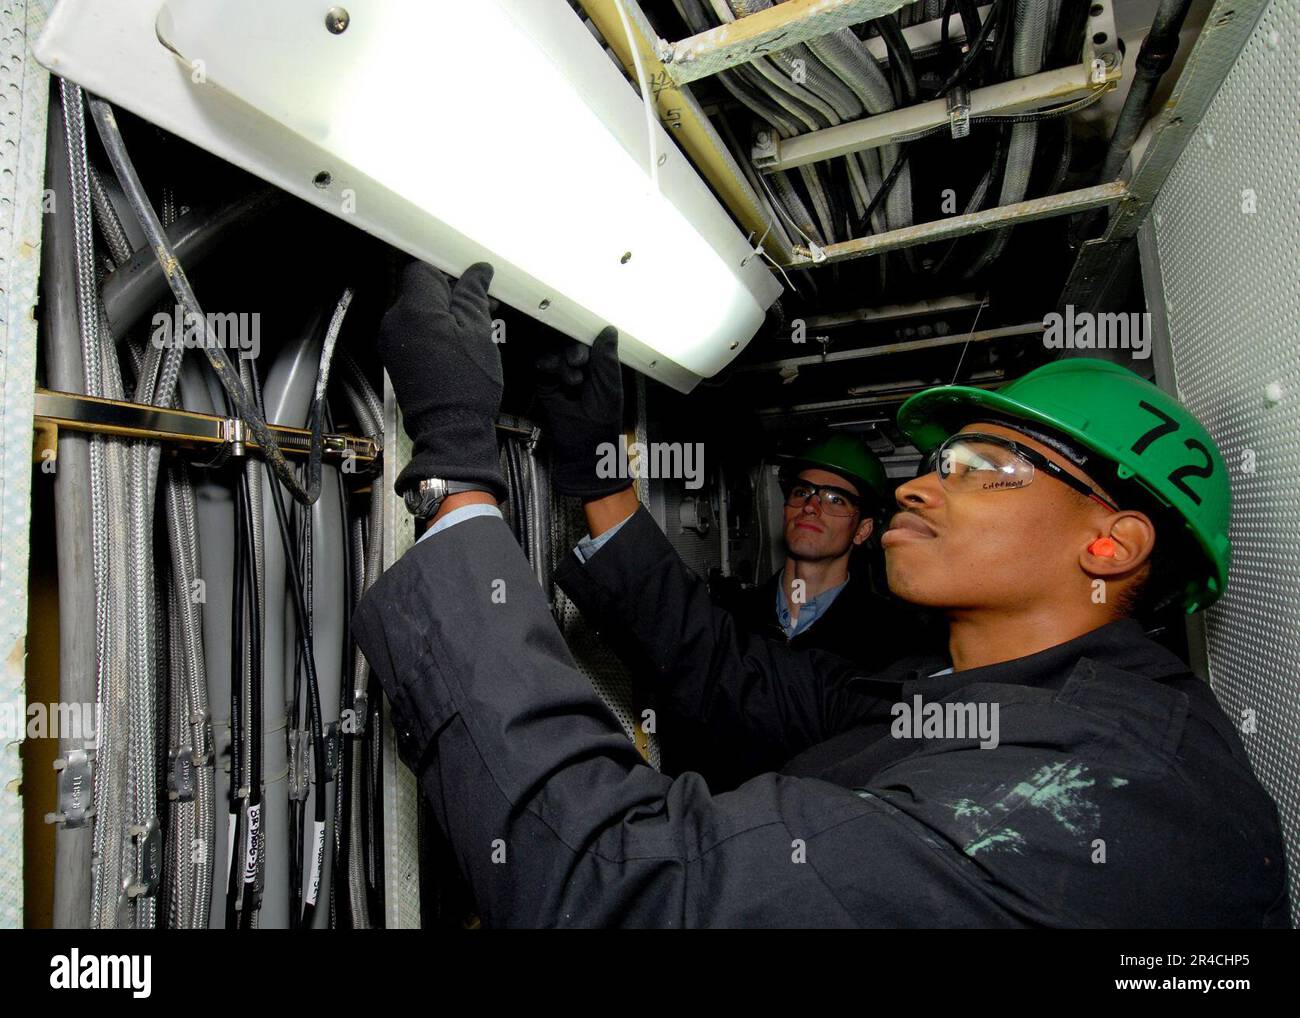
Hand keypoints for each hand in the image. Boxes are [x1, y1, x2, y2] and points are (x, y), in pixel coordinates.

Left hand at [376, 260, 505, 500]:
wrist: (450, 429)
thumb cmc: (467, 385)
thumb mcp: (480, 333)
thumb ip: (473, 296)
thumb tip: (477, 272)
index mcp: (414, 309)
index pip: (424, 270)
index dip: (449, 277)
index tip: (471, 291)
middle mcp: (394, 322)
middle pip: (420, 292)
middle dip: (449, 298)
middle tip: (479, 313)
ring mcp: (390, 342)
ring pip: (417, 313)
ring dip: (442, 317)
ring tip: (470, 336)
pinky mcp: (394, 359)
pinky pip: (412, 333)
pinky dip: (432, 334)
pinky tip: (455, 350)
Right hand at [533, 326, 628, 499]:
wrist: (584, 449)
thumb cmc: (602, 422)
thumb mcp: (610, 386)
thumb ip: (607, 358)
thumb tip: (609, 330)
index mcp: (599, 369)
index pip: (591, 343)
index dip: (588, 341)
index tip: (590, 348)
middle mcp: (580, 370)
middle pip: (571, 344)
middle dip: (575, 351)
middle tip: (579, 362)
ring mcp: (562, 377)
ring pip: (556, 353)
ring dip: (563, 362)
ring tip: (573, 381)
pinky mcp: (546, 385)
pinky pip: (542, 365)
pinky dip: (547, 364)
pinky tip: (551, 371)